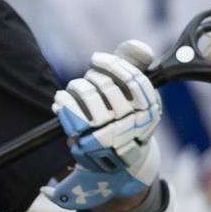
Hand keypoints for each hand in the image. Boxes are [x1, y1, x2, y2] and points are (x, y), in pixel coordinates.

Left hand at [49, 41, 161, 209]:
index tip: (95, 58)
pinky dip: (63, 100)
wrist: (116, 164)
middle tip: (86, 80)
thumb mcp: (135, 96)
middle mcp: (133, 124)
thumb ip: (135, 67)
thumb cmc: (123, 121)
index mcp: (149, 111)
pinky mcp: (89, 144)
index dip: (113, 65)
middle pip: (107, 85)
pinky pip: (72, 112)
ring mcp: (111, 135)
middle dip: (91, 77)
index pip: (135, 81)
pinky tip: (60, 99)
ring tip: (74, 89)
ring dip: (76, 86)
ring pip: (89, 94)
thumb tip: (138, 47)